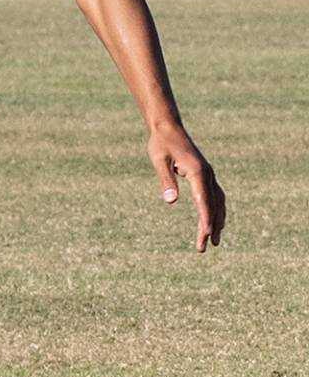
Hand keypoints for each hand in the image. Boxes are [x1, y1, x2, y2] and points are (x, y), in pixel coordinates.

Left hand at [147, 125, 225, 251]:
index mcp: (197, 172)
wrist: (168, 128)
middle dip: (211, 227)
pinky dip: (216, 210)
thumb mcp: (158, 161)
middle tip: (205, 247)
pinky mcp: (205, 175)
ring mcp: (208, 175)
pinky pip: (215, 197)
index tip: (207, 235)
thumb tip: (170, 202)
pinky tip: (214, 222)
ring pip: (218, 202)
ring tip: (214, 241)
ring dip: (217, 221)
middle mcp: (207, 174)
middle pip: (213, 205)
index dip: (206, 219)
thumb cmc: (160, 144)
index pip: (203, 201)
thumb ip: (165, 181)